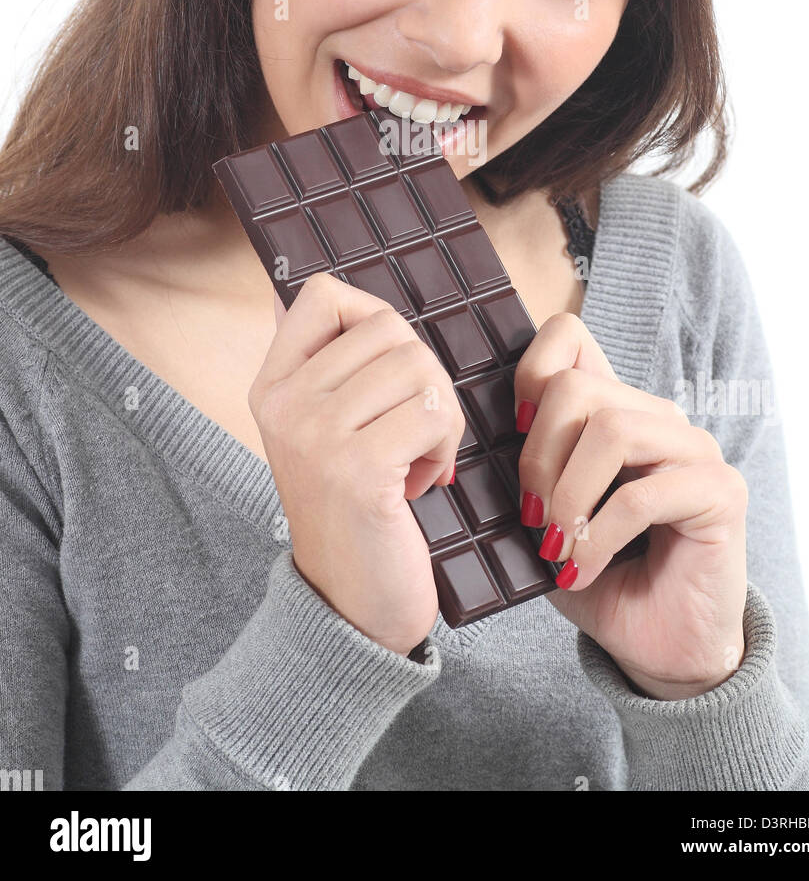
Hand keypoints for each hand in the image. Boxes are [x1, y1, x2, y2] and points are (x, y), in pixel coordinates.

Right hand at [247, 272, 463, 657]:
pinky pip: (435, 412)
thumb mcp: (323, 432)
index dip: (374, 318)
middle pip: (390, 328)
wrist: (348, 606)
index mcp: (272, 387)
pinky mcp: (357, 468)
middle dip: (424, 377)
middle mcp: (284, 404)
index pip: (323, 295)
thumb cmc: (355, 510)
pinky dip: (446, 447)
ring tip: (417, 459)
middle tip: (412, 432)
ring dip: (442, 416)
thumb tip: (307, 293)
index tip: (385, 375)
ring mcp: (315, 435)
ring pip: (420, 367)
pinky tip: (423, 481)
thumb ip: (324, 367)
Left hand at [514, 314, 747, 698]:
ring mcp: (695, 449)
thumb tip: (470, 452)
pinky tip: (585, 567)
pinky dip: (599, 535)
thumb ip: (520, 480)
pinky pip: (644, 493)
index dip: (527, 372)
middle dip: (537, 457)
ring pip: (611, 428)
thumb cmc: (602, 580)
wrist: (663, 650)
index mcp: (614, 410)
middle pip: (576, 388)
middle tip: (530, 517)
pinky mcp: (721, 490)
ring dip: (569, 494)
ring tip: (556, 544)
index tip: (512, 434)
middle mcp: (657, 417)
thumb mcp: (545, 522)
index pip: (569, 335)